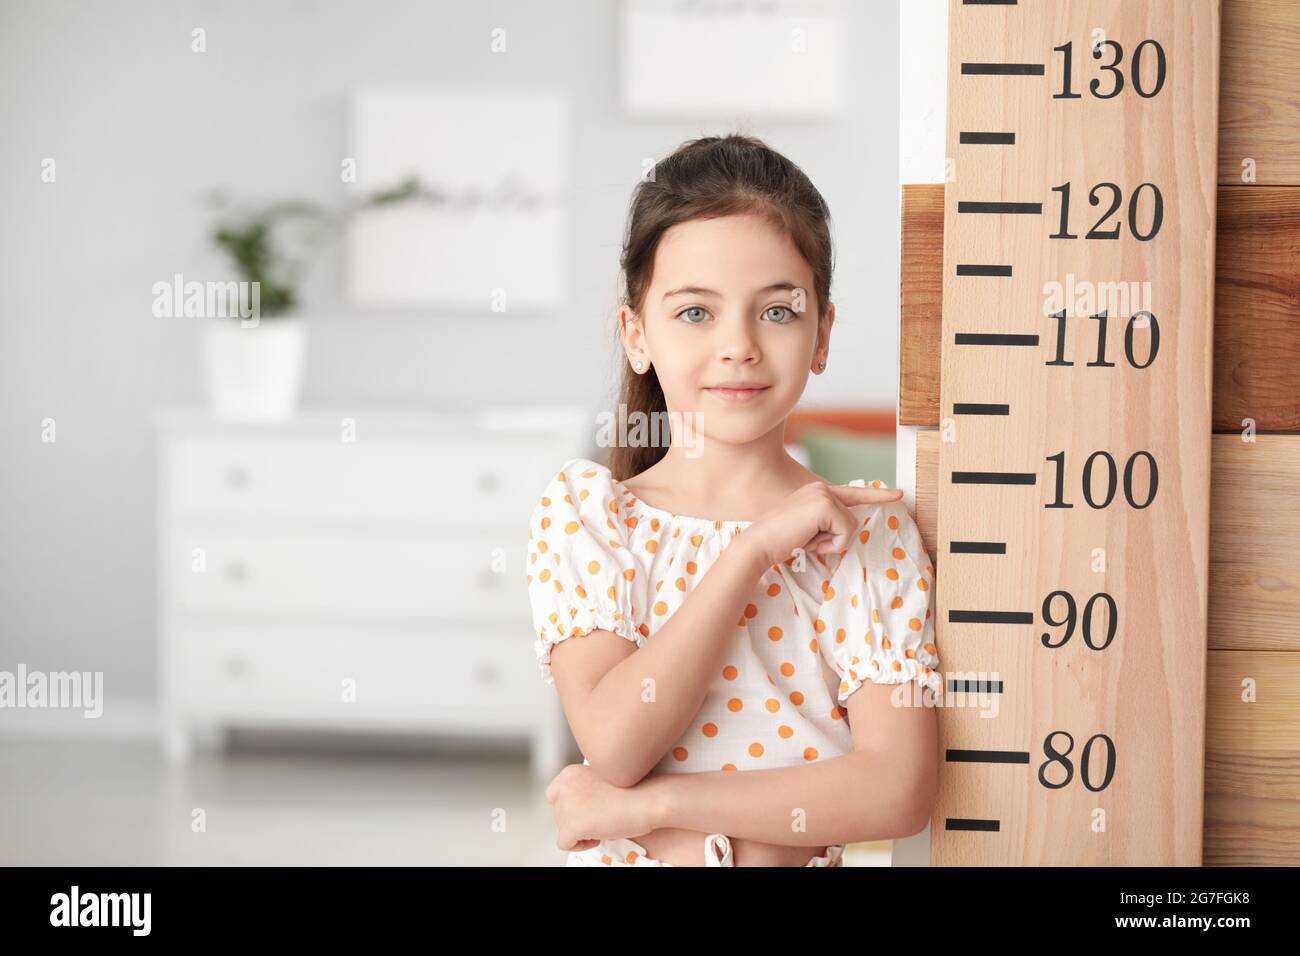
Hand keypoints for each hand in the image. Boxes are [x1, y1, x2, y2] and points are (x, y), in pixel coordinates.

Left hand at [545, 762, 657, 851]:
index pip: (554, 794)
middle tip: (599, 820)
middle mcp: (564, 786)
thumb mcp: (602, 779)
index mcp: (570, 772)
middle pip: (559, 814)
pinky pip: (565, 843)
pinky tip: (599, 837)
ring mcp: (566, 806)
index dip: (571, 806)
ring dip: (581, 832)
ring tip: (603, 826)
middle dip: (578, 820)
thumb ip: (583, 788)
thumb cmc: (634, 790)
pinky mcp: (571, 826)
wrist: (648, 799)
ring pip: (562, 829)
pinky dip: (580, 845)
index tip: (588, 810)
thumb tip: (577, 809)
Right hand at [745, 479, 903, 569]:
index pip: (852, 494)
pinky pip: (845, 532)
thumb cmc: (780, 542)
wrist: (758, 544)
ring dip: (831, 542)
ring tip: (806, 540)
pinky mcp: (824, 505)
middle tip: (807, 541)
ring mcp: (823, 494)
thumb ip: (827, 525)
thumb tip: (849, 531)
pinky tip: (809, 541)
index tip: (898, 494)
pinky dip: (831, 544)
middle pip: (851, 519)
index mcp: (817, 493)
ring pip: (850, 526)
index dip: (877, 495)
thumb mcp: (809, 531)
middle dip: (834, 539)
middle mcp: (821, 488)